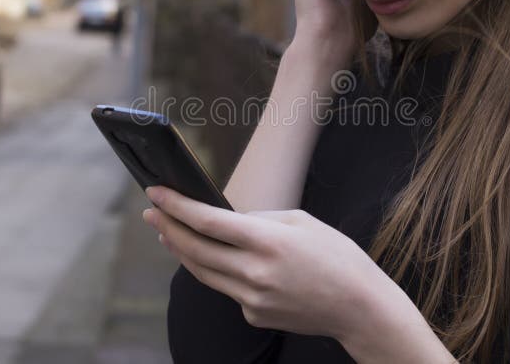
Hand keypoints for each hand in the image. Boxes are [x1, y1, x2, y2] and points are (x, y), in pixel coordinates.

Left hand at [142, 185, 383, 340]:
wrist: (359, 307)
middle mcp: (254, 273)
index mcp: (268, 242)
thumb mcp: (301, 221)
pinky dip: (217, 272)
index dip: (176, 205)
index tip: (156, 193)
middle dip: (167, 227)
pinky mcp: (254, 316)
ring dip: (181, 250)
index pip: (207, 221)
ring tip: (168, 232)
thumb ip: (259, 219)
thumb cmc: (337, 257)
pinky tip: (218, 259)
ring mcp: (252, 299)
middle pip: (194, 248)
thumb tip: (227, 219)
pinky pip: (227, 289)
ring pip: (202, 272)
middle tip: (150, 212)